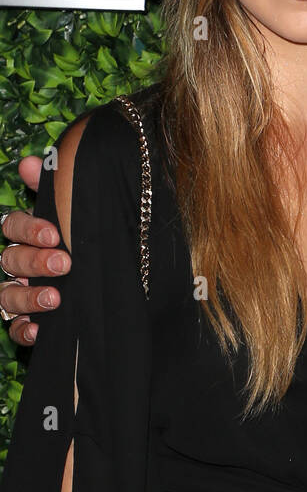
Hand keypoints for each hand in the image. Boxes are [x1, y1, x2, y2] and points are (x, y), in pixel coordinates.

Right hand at [0, 162, 69, 346]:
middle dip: (35, 261)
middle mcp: (18, 262)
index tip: (54, 233)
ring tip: (55, 298)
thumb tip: (30, 161)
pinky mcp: (27, 320)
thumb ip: (53, 189)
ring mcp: (19, 292)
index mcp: (28, 234)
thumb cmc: (86, 237)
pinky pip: (14, 328)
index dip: (28, 229)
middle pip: (9, 259)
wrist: (110, 276)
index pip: (11, 225)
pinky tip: (39, 329)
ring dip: (28, 297)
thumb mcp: (75, 214)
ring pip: (6, 295)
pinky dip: (23, 330)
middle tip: (64, 263)